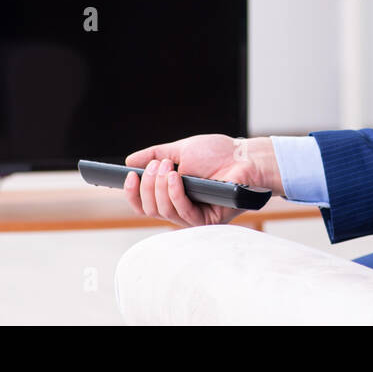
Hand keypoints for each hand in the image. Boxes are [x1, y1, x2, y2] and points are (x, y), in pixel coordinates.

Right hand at [123, 134, 279, 227]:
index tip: (128, 176)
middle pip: (149, 209)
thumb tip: (129, 161)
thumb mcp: (180, 150)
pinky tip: (177, 177)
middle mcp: (180, 209)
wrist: (244, 156)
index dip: (132, 194)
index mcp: (172, 195)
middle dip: (147, 185)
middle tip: (156, 165)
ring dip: (160, 187)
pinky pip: (183, 213)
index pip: (143, 204)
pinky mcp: (207, 221)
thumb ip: (154, 155)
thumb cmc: (217, 154)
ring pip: (163, 211)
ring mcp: (194, 217)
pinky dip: (175, 193)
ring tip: (168, 167)